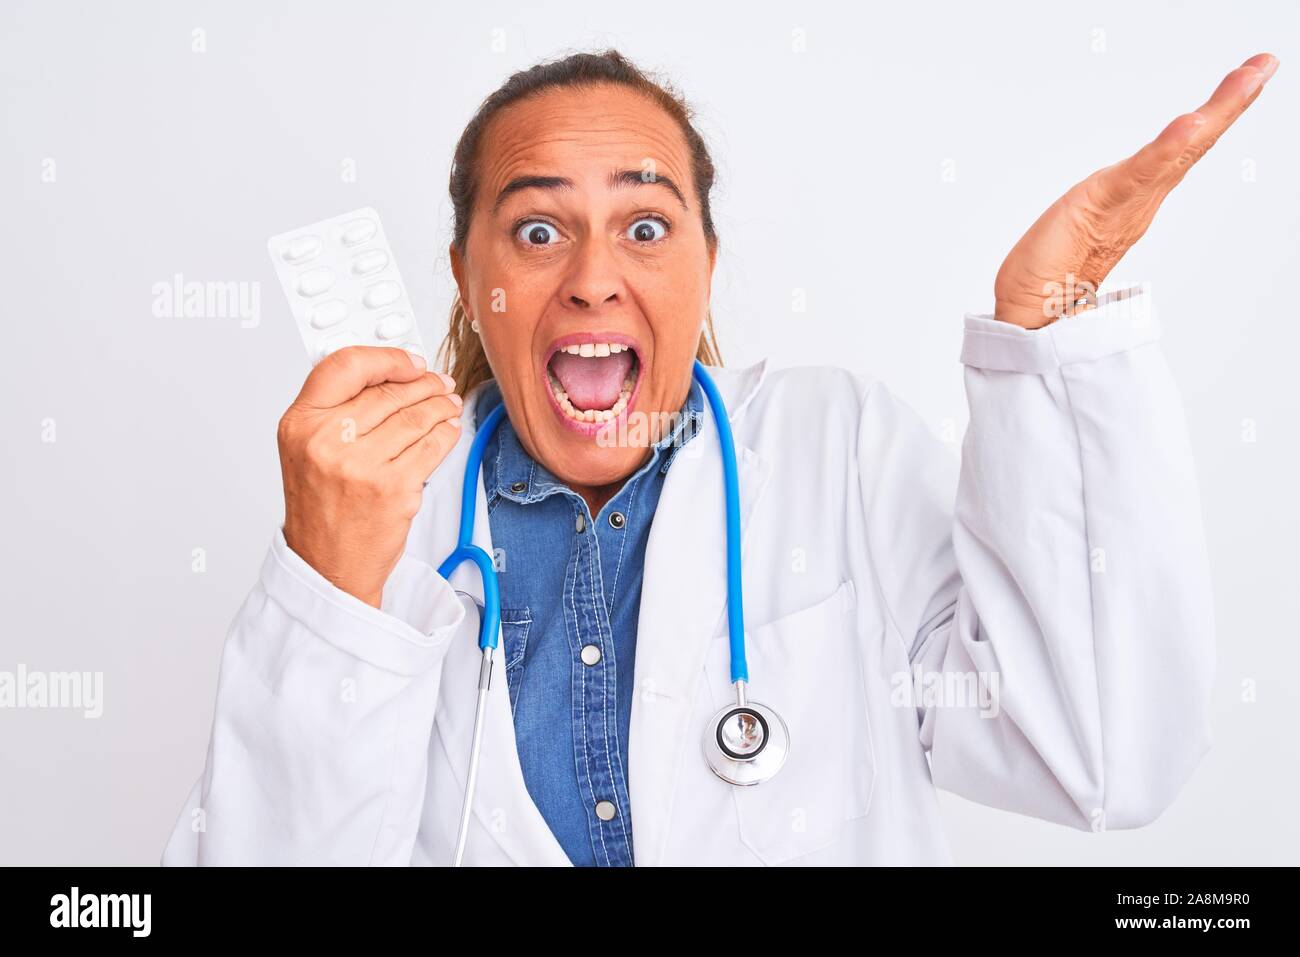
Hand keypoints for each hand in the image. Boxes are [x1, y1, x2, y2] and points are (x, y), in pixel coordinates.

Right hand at [277, 346, 462, 607]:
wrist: (328, 565)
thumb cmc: (321, 510)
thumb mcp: (308, 450)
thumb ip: (337, 409)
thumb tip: (386, 374)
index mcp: (300, 423)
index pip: (345, 365)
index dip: (386, 357)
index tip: (410, 361)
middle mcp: (325, 441)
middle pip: (388, 392)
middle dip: (423, 384)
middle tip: (438, 382)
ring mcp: (360, 466)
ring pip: (416, 418)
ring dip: (440, 407)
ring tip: (449, 404)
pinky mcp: (393, 488)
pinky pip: (432, 448)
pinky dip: (447, 434)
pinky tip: (449, 429)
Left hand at [994, 52, 1278, 328]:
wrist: (1027, 312)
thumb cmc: (1050, 275)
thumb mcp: (1083, 230)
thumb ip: (1105, 217)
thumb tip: (1114, 213)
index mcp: (1138, 200)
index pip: (1183, 149)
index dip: (1216, 113)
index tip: (1250, 74)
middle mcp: (1141, 200)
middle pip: (1194, 144)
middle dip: (1231, 102)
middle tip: (1266, 62)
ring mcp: (1126, 204)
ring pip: (1179, 152)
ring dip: (1216, 111)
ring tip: (1247, 78)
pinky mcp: (1103, 209)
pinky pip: (1140, 173)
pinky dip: (1166, 149)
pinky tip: (1190, 125)